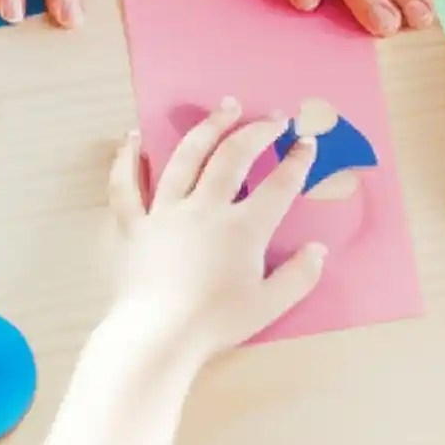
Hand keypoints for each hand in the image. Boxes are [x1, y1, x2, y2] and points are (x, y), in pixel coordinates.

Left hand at [107, 97, 325, 349]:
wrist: (156, 337)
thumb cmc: (214, 323)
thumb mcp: (269, 305)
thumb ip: (299, 275)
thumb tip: (318, 250)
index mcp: (243, 228)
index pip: (279, 185)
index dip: (297, 161)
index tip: (307, 143)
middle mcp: (206, 208)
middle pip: (234, 156)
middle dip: (258, 131)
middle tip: (273, 117)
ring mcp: (166, 212)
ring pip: (187, 157)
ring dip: (209, 127)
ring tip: (225, 107)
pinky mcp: (134, 225)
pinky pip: (126, 185)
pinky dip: (127, 158)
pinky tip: (132, 136)